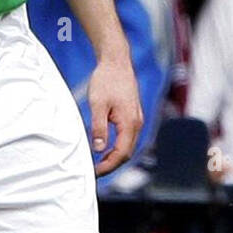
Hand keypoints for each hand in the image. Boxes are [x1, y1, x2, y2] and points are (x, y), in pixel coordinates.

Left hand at [88, 51, 142, 176]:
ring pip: (128, 145)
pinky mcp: (133, 114)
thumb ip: (99, 127)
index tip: (95, 172)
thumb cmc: (106, 80)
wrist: (116, 61)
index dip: (108, 166)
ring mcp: (136, 118)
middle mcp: (137, 123)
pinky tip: (107, 146)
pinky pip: (128, 136)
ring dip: (115, 156)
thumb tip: (99, 149)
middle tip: (95, 171)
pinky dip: (118, 146)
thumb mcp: (97, 104)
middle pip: (127, 153)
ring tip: (99, 162)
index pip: (121, 153)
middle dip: (112, 164)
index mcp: (130, 123)